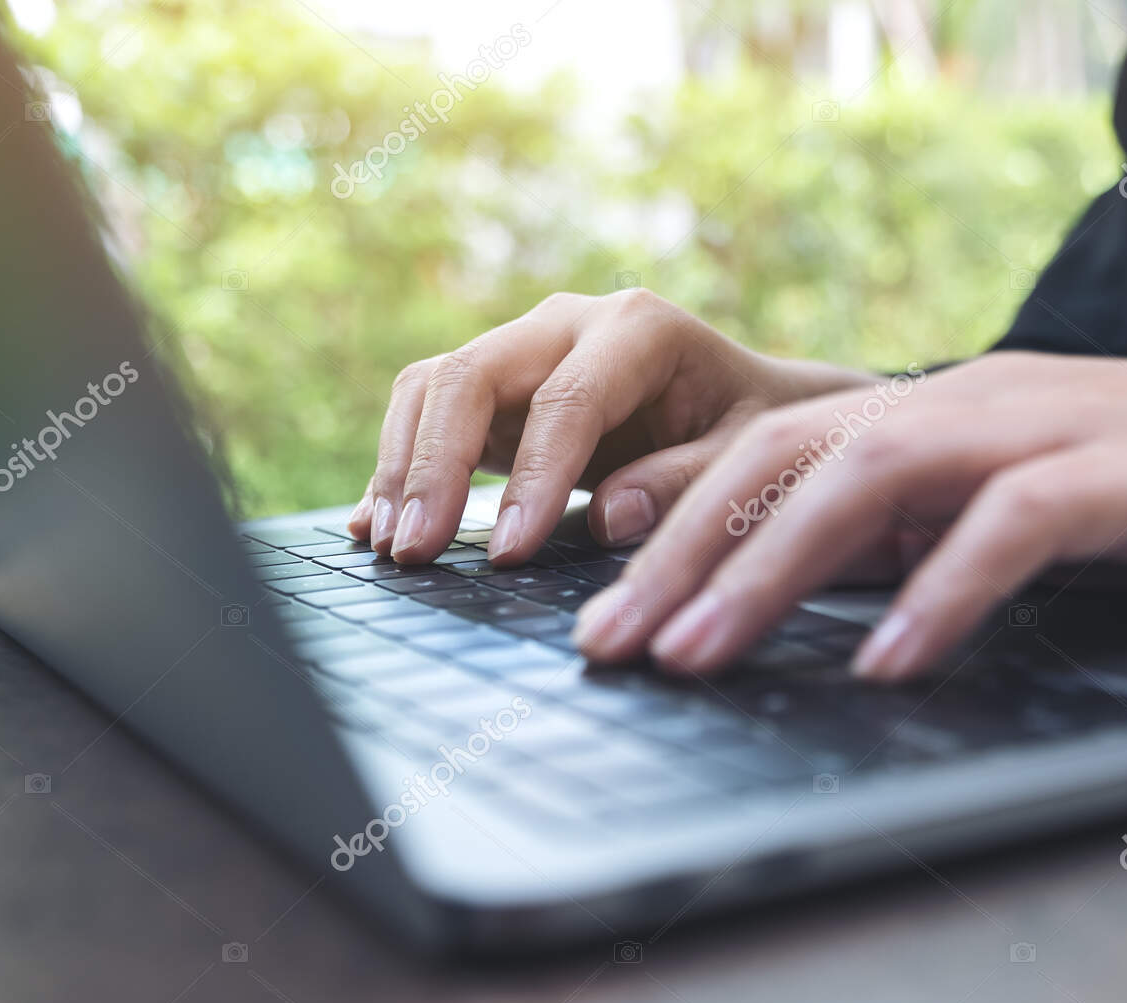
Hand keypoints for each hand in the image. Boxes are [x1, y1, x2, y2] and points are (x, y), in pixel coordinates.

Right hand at [346, 288, 866, 562]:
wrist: (741, 403)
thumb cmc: (750, 430)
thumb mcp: (751, 458)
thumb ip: (689, 483)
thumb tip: (608, 518)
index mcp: (639, 329)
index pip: (567, 400)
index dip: (532, 478)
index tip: (507, 553)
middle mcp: (567, 324)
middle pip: (472, 375)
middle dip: (436, 466)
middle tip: (418, 553)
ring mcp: (523, 350)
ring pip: (433, 387)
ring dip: (402, 467)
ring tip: (394, 549)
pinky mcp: (498, 389)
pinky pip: (428, 412)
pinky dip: (399, 465)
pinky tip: (376, 526)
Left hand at [570, 347, 1126, 679]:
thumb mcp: (1005, 498)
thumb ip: (910, 527)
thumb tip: (797, 582)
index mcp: (932, 410)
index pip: (772, 449)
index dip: (673, 516)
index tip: (594, 591)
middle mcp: (967, 402)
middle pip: (790, 457)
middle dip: (684, 552)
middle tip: (609, 642)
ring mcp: (1045, 426)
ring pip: (874, 475)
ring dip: (773, 569)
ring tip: (701, 652)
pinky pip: (1014, 525)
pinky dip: (943, 592)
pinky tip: (890, 663)